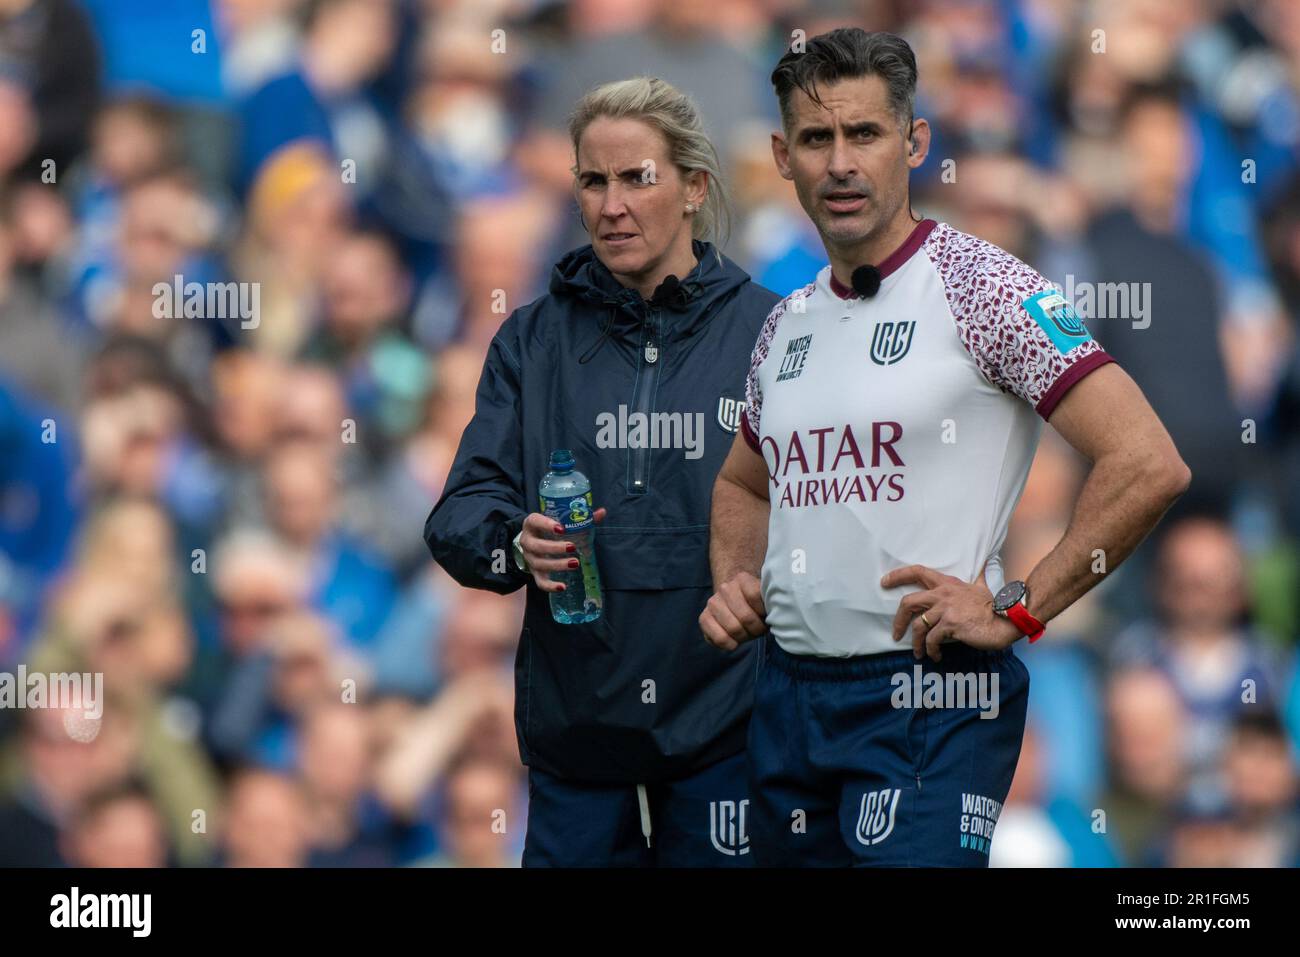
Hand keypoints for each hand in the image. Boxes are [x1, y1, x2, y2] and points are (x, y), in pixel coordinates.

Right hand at [519, 508, 606, 592]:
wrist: (533, 540)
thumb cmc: (549, 529)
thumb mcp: (559, 520)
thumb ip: (579, 517)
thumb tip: (602, 512)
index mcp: (531, 524)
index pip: (534, 521)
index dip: (546, 524)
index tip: (561, 528)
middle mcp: (527, 541)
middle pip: (536, 546)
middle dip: (554, 548)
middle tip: (572, 547)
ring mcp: (530, 558)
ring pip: (540, 563)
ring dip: (557, 565)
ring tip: (575, 563)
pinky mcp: (534, 572)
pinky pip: (540, 582)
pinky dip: (550, 586)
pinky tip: (563, 587)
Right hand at [699, 571, 766, 650]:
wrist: (735, 602)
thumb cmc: (755, 605)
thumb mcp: (765, 599)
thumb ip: (770, 603)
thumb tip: (774, 614)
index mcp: (742, 579)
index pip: (754, 595)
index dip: (764, 611)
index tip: (768, 615)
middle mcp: (725, 588)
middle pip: (746, 617)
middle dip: (756, 629)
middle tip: (759, 629)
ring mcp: (713, 602)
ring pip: (733, 628)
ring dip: (744, 637)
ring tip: (748, 633)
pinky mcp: (704, 617)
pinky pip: (718, 637)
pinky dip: (728, 644)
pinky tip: (734, 643)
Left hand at [881, 559, 1023, 661]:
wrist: (1005, 621)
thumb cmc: (993, 606)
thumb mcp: (981, 587)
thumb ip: (978, 576)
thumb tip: (985, 563)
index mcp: (947, 584)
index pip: (917, 571)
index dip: (898, 575)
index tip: (884, 582)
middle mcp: (943, 594)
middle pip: (908, 603)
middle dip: (899, 621)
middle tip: (896, 634)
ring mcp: (946, 609)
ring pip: (919, 626)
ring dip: (916, 643)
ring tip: (919, 653)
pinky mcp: (950, 625)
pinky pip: (932, 639)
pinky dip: (931, 650)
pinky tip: (935, 656)